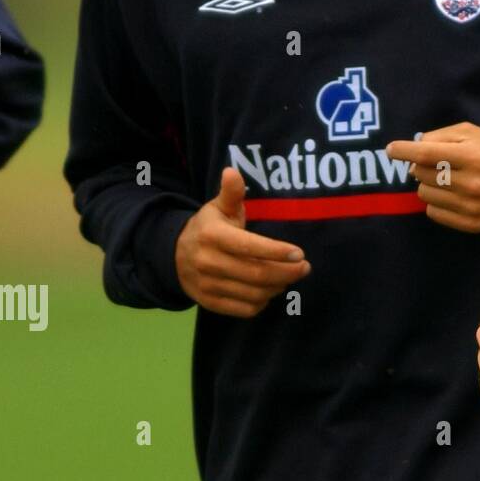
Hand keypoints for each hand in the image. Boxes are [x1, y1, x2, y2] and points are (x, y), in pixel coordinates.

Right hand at [175, 167, 310, 316]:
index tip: (300, 254)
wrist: (174, 255)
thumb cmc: (209, 227)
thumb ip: (230, 193)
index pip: (249, 247)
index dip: (276, 251)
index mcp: (212, 236)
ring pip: (253, 293)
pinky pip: (243, 309)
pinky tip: (270, 290)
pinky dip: (262, 303)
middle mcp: (208, 262)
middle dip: (286, 272)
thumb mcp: (218, 207)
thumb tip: (232, 171)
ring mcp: (207, 285)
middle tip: (304, 268)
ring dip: (277, 287)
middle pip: (256, 273)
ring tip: (289, 277)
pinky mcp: (209, 302)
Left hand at [385, 122, 479, 231]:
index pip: (426, 154)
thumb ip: (442, 136)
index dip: (404, 151)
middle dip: (421, 166)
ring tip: (446, 180)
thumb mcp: (473, 133)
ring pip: (424, 194)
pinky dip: (436, 202)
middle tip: (436, 164)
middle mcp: (471, 182)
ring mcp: (470, 206)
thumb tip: (413, 147)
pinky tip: (452, 195)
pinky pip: (433, 213)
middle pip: (421, 174)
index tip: (391, 149)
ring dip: (429, 185)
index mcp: (472, 155)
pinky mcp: (471, 224)